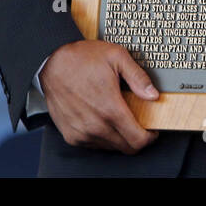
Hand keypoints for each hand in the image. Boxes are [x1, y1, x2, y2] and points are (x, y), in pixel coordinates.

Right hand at [40, 39, 159, 152]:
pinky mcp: (71, 135)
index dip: (149, 137)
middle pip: (126, 147)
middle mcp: (95, 125)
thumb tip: (153, 95)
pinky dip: (103, 137)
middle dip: (137, 138)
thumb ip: (138, 77)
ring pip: (110, 147)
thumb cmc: (82, 58)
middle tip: (138, 124)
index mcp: (110, 108)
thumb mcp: (117, 57)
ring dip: (119, 137)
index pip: (137, 140)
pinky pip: (93, 145)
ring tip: (119, 118)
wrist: (52, 62)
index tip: (152, 130)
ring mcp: (81, 132)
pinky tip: (103, 121)